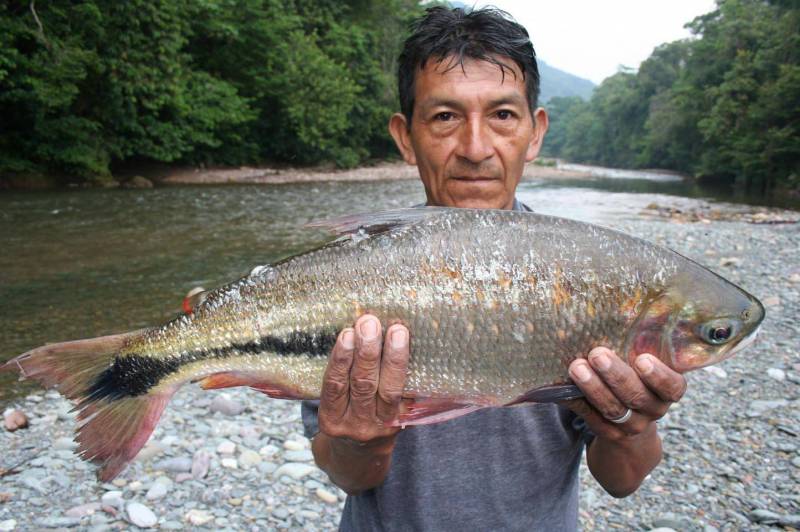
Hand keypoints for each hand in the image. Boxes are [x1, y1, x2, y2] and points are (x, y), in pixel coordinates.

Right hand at [318, 314, 409, 448]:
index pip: (335, 386)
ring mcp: (382, 427)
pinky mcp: (403, 424)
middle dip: (367, 352)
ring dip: (393, 358)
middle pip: (363, 385)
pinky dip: (409, 371)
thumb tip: (354, 331)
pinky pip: (408, 395)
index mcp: (332, 419)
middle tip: (370, 323)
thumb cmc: (343, 417)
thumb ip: (339, 377)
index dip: (341, 359)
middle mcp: (356, 425)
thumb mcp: (331, 406)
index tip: (346, 333)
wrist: (359, 456)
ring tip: (396, 331)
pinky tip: (414, 349)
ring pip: (389, 390)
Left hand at [565, 347, 686, 440]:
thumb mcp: (644, 364)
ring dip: (593, 387)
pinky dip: (576, 401)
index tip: (642, 360)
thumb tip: (616, 315)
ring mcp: (631, 425)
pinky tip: (562, 388)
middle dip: (615, 375)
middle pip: (636, 396)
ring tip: (577, 368)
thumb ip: (639, 347)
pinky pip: (590, 417)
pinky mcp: (608, 432)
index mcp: (668, 391)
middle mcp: (653, 410)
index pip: (672, 386)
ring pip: (613, 409)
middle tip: (597, 354)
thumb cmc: (636, 376)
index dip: (658, 375)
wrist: (632, 418)